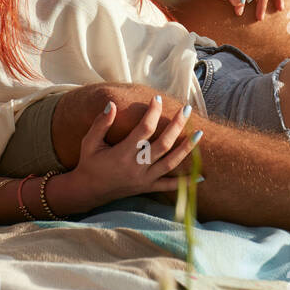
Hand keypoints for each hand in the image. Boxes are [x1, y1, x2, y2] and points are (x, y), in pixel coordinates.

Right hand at [71, 96, 201, 205]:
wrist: (88, 191)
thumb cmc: (89, 163)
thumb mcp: (90, 142)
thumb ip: (101, 124)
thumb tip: (112, 104)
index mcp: (122, 154)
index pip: (144, 130)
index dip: (152, 113)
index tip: (157, 98)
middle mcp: (136, 167)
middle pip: (163, 144)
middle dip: (177, 126)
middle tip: (186, 109)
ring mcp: (143, 179)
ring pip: (170, 163)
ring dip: (187, 148)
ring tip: (199, 133)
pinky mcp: (147, 188)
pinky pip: (169, 187)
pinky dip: (185, 183)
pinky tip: (201, 177)